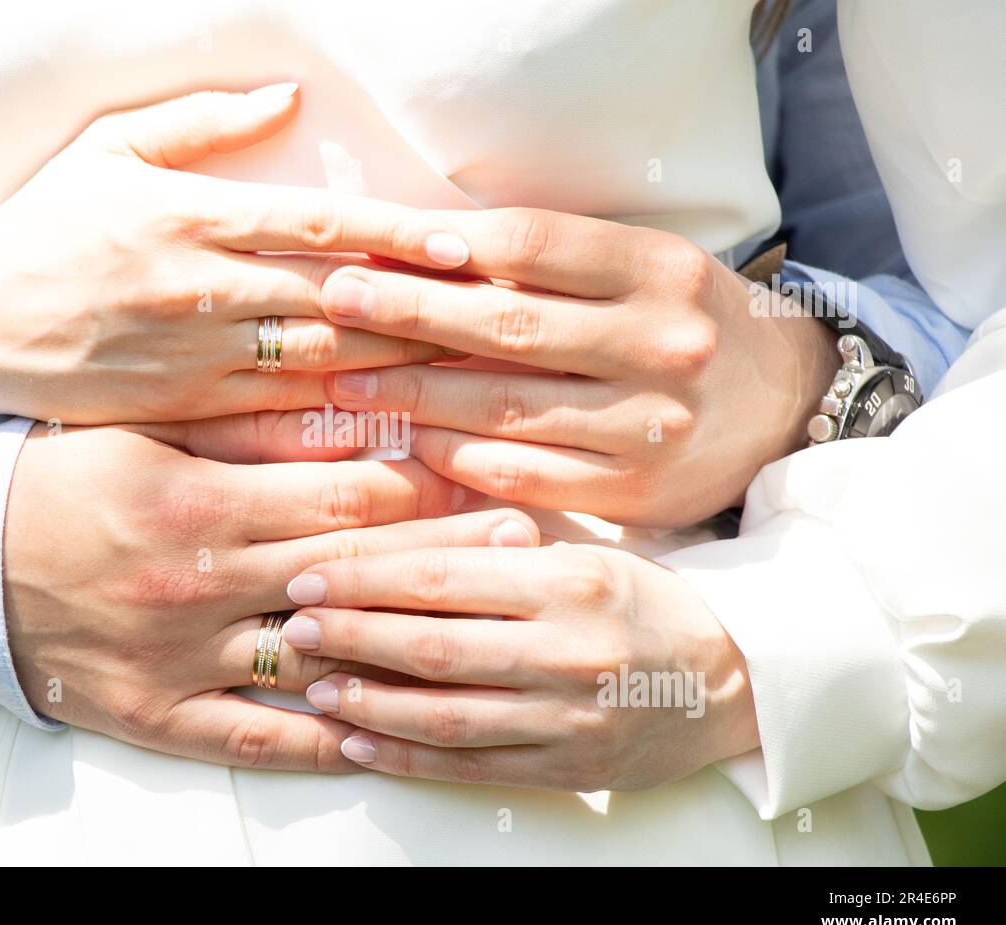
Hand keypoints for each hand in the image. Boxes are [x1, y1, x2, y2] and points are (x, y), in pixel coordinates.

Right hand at [0, 85, 472, 438]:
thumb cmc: (42, 231)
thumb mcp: (107, 153)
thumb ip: (200, 123)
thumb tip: (286, 94)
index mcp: (189, 215)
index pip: (316, 225)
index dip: (396, 235)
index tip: (465, 244)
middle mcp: (200, 290)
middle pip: (339, 302)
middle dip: (424, 310)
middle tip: (503, 320)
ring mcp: (194, 359)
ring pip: (322, 367)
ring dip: (402, 370)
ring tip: (473, 377)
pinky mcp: (184, 412)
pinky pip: (279, 422)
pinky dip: (343, 423)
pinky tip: (400, 430)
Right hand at [3, 417, 538, 771]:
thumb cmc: (57, 479)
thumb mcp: (144, 434)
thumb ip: (245, 429)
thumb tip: (346, 409)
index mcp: (196, 501)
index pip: (339, 497)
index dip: (422, 486)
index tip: (485, 474)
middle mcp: (198, 585)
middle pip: (351, 574)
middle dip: (444, 557)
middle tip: (524, 544)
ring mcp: (181, 658)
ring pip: (319, 659)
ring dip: (407, 647)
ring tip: (485, 633)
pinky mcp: (158, 716)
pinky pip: (257, 739)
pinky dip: (326, 740)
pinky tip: (391, 735)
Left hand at [281, 543, 759, 789]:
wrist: (728, 677)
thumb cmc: (643, 603)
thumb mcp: (583, 554)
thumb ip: (499, 551)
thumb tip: (402, 538)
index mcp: (568, 582)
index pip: (443, 578)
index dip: (365, 578)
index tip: (309, 575)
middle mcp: (567, 651)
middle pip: (434, 647)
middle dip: (352, 637)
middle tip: (294, 628)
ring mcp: (567, 717)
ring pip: (446, 716)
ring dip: (369, 703)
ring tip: (317, 687)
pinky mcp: (568, 768)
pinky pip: (473, 768)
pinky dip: (408, 758)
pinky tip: (360, 742)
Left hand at [318, 210, 838, 525]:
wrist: (781, 406)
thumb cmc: (681, 323)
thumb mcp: (639, 269)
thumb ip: (551, 262)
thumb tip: (424, 250)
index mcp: (659, 269)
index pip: (535, 244)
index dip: (449, 243)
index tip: (378, 246)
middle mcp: (661, 343)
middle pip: (511, 324)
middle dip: (410, 313)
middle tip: (336, 304)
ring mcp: (651, 422)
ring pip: (508, 406)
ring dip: (415, 393)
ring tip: (348, 379)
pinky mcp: (637, 489)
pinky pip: (526, 473)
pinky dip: (459, 456)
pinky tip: (409, 440)